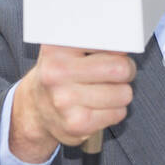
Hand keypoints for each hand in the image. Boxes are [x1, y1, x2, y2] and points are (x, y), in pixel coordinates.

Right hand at [11, 45, 135, 161]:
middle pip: (120, 68)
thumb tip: (129, 40)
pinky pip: (119, 113)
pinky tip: (97, 107)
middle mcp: (57, 73)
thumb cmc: (61, 75)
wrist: (36, 109)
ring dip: (120, 93)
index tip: (116, 51)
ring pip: (124, 93)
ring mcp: (65, 100)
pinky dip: (114, 111)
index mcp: (57, 47)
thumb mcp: (68, 48)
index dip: (119, 47)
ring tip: (102, 91)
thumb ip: (95, 40)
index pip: (107, 41)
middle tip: (115, 72)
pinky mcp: (76, 124)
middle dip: (125, 70)